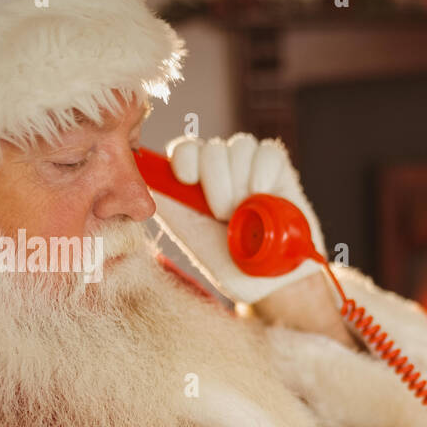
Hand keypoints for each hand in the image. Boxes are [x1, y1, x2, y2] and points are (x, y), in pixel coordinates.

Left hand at [165, 133, 324, 255]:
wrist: (274, 279)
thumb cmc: (234, 265)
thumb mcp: (196, 243)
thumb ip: (173, 212)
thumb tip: (149, 187)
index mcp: (196, 184)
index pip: (184, 150)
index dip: (184, 158)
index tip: (187, 180)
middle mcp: (221, 170)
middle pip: (211, 148)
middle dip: (216, 182)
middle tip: (224, 215)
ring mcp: (250, 166)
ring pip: (239, 147)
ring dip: (240, 181)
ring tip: (248, 211)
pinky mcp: (278, 168)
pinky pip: (267, 152)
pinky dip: (262, 171)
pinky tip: (263, 194)